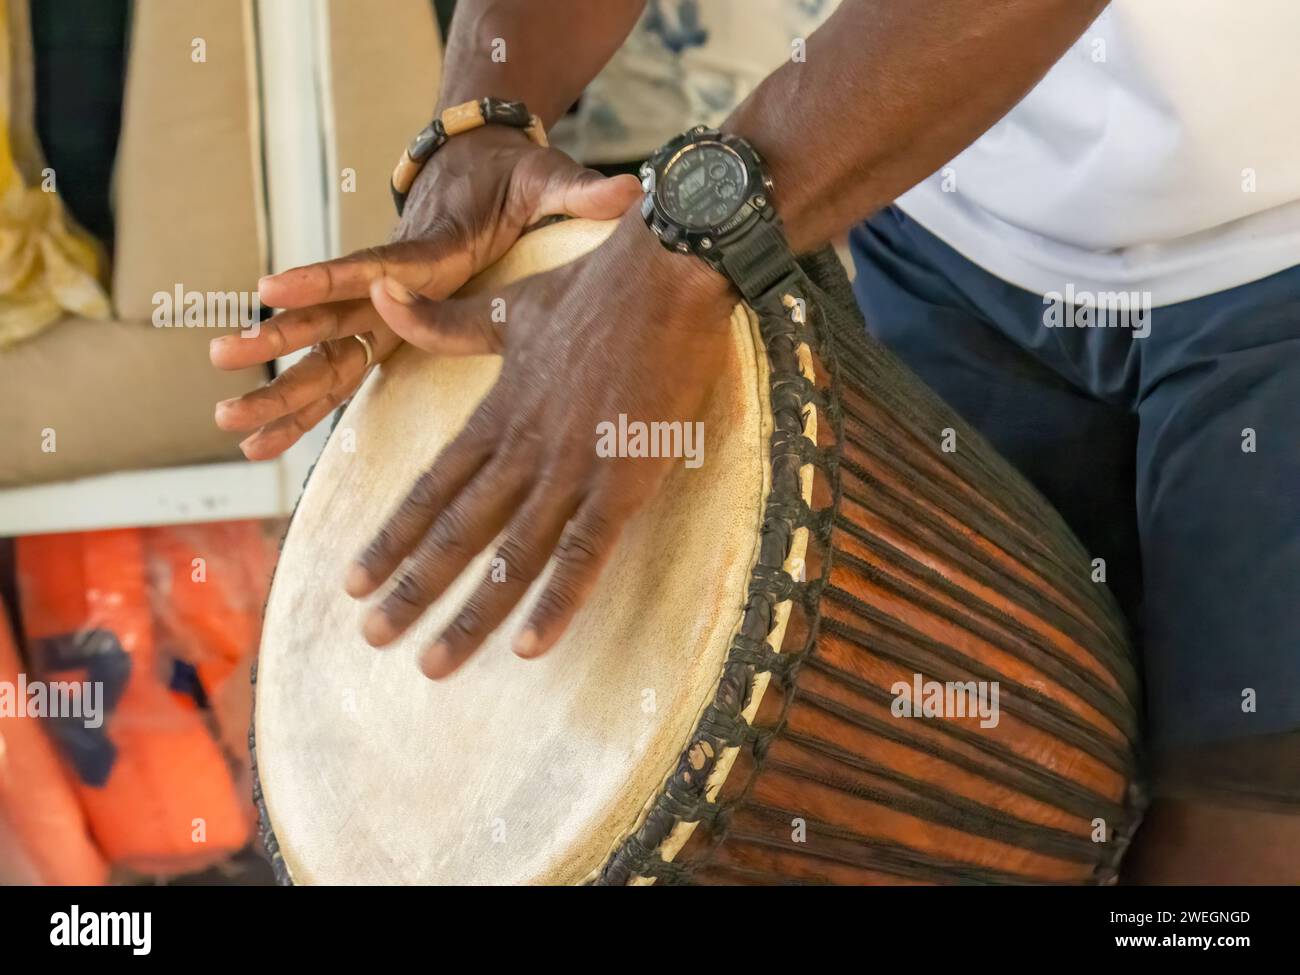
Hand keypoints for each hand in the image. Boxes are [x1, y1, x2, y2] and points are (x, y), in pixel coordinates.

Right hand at [211, 126, 640, 459]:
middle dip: (278, 341)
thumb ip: (579, 192)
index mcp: (429, 251)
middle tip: (222, 361)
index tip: (270, 288)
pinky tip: (266, 448)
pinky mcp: (384, 330)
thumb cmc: (511, 178)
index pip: (373, 267)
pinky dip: (303, 412)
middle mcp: (394, 284)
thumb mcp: (544, 182)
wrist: (480, 164)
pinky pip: (339, 378)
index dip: (326, 279)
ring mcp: (383, 311)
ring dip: (280, 389)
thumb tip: (633, 190)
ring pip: (325, 356)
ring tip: (229, 423)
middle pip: (331, 316)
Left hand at [347, 215, 737, 677]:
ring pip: (510, 555)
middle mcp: (522, 449)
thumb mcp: (510, 306)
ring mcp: (571, 467)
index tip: (353, 582)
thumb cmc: (596, 288)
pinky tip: (528, 648)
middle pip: (457, 532)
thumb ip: (445, 322)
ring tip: (433, 664)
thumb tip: (379, 299)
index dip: (391, 538)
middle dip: (412, 591)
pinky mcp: (623, 479)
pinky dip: (556, 601)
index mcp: (497, 413)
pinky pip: (585, 552)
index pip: (431, 489)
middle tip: (373, 639)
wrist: (665, 273)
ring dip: (470, 614)